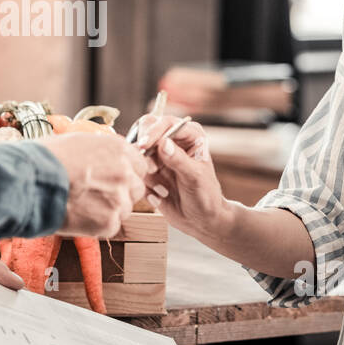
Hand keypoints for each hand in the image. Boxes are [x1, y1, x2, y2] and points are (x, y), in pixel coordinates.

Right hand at [40, 133, 147, 238]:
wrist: (29, 181)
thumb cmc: (45, 158)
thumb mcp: (77, 141)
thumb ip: (100, 150)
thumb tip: (105, 158)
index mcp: (118, 149)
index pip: (139, 164)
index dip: (126, 173)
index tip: (114, 179)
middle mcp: (124, 172)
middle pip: (136, 188)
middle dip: (121, 193)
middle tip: (97, 195)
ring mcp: (119, 199)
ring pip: (125, 209)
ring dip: (109, 210)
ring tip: (83, 206)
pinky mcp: (109, 222)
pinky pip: (111, 226)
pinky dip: (98, 225)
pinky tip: (79, 216)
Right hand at [134, 115, 231, 238]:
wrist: (200, 220)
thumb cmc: (206, 197)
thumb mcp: (195, 178)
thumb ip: (179, 160)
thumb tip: (163, 143)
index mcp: (190, 135)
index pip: (166, 123)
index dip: (153, 132)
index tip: (144, 145)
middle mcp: (173, 142)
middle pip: (146, 133)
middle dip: (145, 152)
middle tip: (151, 169)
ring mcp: (160, 157)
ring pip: (139, 156)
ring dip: (149, 175)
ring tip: (165, 190)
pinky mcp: (150, 172)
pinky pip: (137, 173)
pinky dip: (146, 186)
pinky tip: (161, 196)